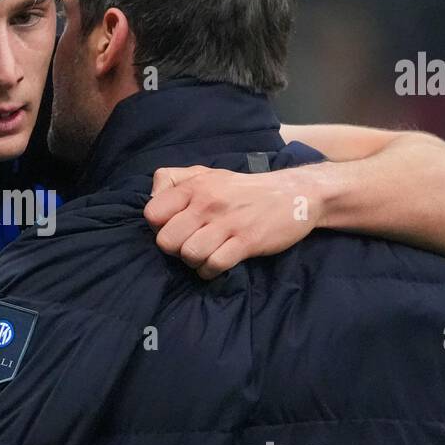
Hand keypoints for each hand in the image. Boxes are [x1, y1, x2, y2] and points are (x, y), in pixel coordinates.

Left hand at [145, 165, 320, 278]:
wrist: (294, 194)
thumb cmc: (242, 189)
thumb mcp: (207, 174)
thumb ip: (174, 180)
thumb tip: (151, 199)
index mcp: (195, 186)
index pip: (153, 214)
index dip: (158, 227)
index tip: (174, 228)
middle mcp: (208, 202)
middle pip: (166, 240)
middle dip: (174, 249)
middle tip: (189, 245)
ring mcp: (228, 223)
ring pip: (189, 254)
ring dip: (193, 261)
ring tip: (205, 254)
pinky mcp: (247, 242)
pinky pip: (214, 265)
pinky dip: (210, 271)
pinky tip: (216, 263)